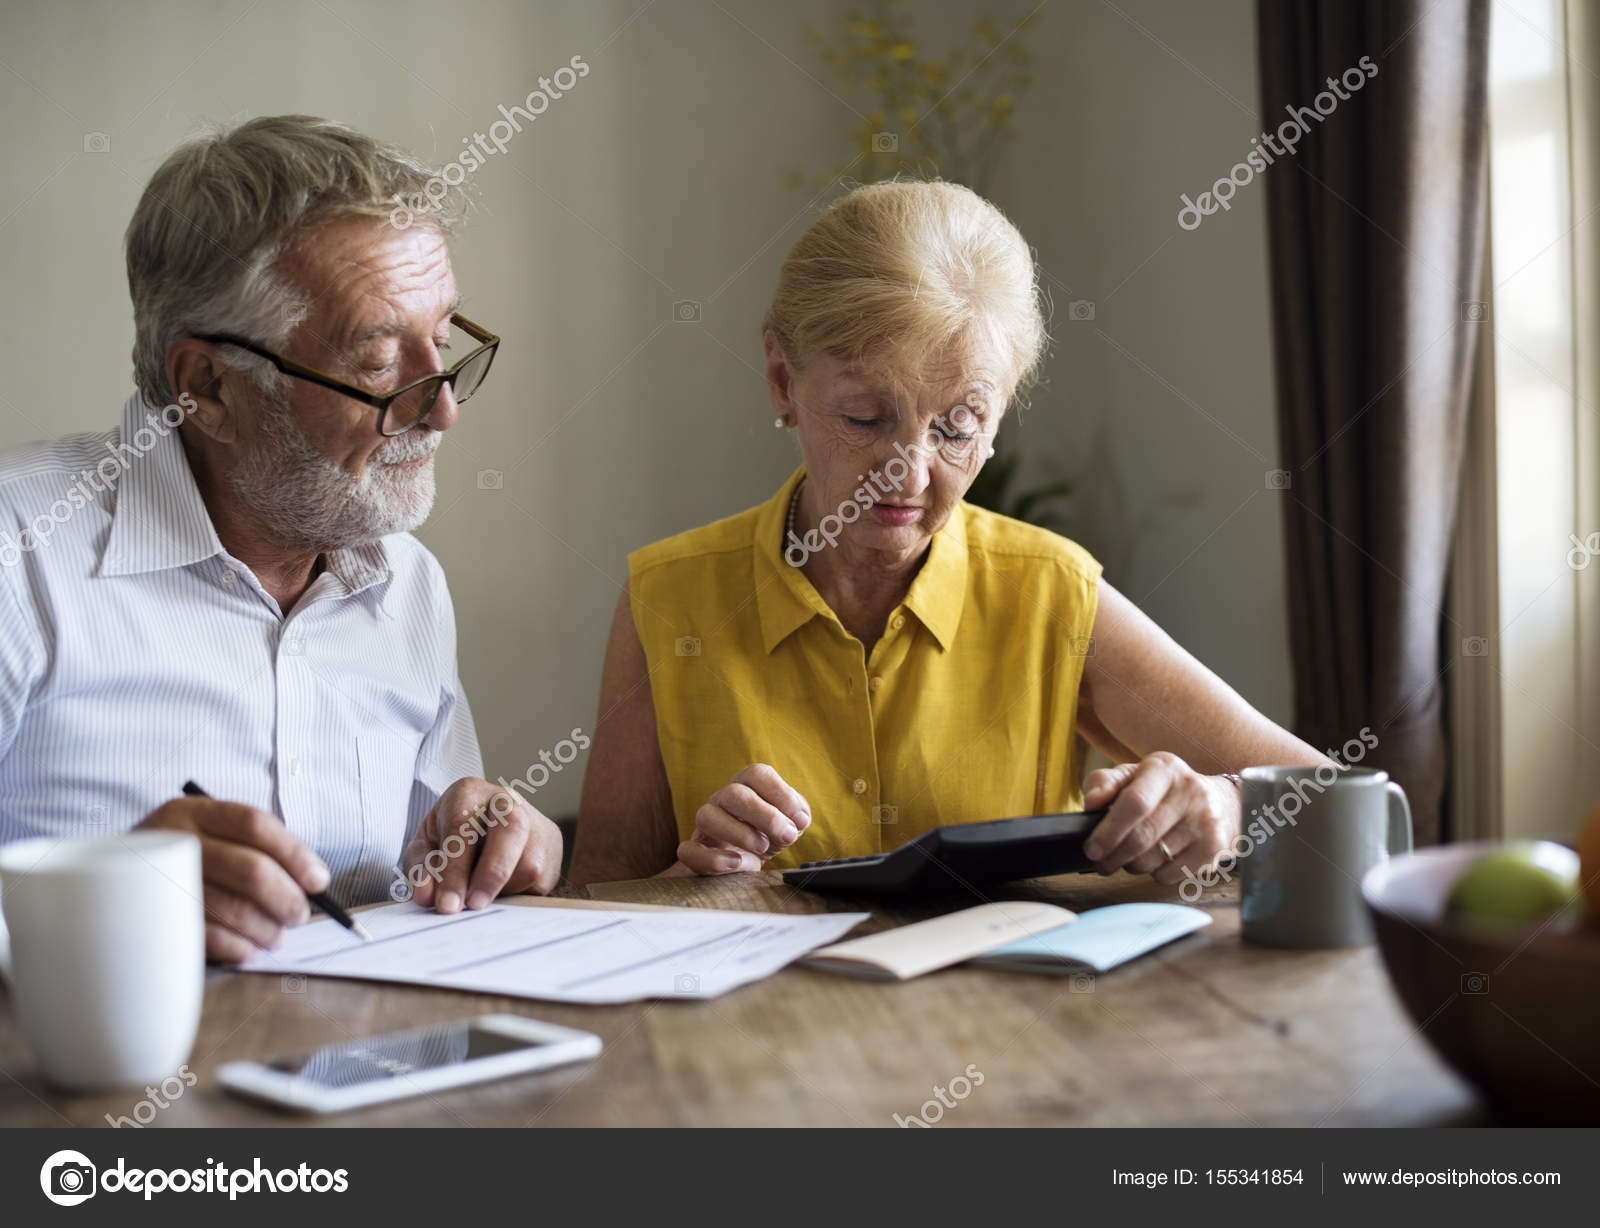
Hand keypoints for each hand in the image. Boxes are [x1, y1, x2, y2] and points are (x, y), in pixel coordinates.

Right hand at [137, 797, 329, 963]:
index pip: (256, 824)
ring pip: (233, 907)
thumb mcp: (210, 837)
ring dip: (266, 928)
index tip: (318, 880)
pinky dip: (239, 947)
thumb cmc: (182, 862)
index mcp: (194, 811)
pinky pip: (208, 936)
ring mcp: (158, 880)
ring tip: (276, 937)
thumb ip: (256, 849)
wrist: (107, 883)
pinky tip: (249, 950)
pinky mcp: (150, 919)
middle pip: (250, 869)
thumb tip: (312, 881)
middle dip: (286, 898)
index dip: (295, 853)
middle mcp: (172, 839)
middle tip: (299, 915)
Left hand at [400, 777, 561, 911]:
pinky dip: (519, 893)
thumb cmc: (449, 836)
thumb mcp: (425, 846)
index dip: (455, 871)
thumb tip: (428, 895)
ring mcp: (535, 820)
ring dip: (504, 889)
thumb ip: (421, 868)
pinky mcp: (553, 843)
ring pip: (530, 862)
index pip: (463, 829)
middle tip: (474, 905)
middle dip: (492, 872)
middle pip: (511, 829)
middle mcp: (506, 800)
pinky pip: (542, 879)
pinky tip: (501, 889)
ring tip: (482, 894)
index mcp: (469, 793)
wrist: (481, 824)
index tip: (448, 905)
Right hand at [677, 763, 810, 874]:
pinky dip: (714, 860)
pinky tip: (737, 864)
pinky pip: (688, 850)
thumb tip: (796, 820)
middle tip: (786, 836)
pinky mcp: (694, 851)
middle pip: (734, 794)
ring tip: (763, 848)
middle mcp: (722, 799)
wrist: (748, 863)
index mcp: (747, 785)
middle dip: (766, 817)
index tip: (799, 821)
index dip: (782, 795)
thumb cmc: (772, 835)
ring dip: (740, 834)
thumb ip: (798, 816)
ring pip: (706, 816)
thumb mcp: (792, 823)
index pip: (757, 774)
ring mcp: (705, 824)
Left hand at [1081, 751, 1239, 885]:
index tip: (1091, 848)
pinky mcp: (1215, 848)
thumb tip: (1091, 803)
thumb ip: (1105, 784)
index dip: (1109, 830)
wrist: (1221, 802)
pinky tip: (1157, 860)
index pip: (1135, 802)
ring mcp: (1206, 821)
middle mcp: (1190, 791)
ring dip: (1132, 865)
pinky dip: (1154, 873)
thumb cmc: (1164, 790)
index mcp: (1164, 768)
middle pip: (1142, 837)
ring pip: (1153, 860)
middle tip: (1102, 862)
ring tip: (1129, 857)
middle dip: (1113, 856)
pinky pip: (1170, 874)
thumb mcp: (1132, 776)